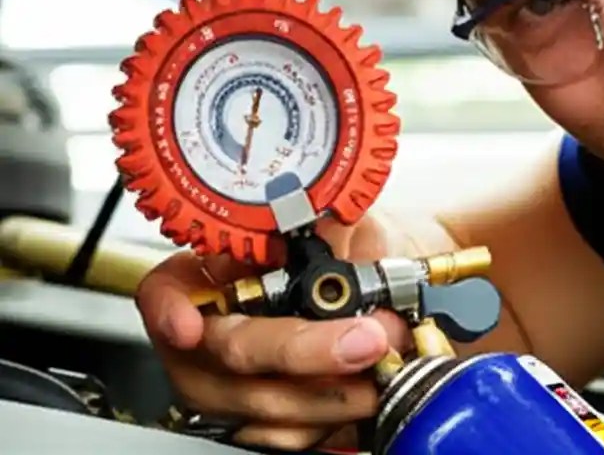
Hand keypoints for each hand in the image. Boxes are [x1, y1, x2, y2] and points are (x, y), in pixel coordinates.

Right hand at [134, 217, 411, 450]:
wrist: (383, 290)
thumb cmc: (351, 249)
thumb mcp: (347, 224)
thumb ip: (341, 235)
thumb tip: (349, 253)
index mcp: (219, 267)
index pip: (166, 288)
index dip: (167, 309)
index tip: (187, 325)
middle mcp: (212, 329)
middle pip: (229, 352)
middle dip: (304, 351)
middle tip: (367, 339)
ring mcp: (228, 381)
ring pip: (255, 403)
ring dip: (328, 393)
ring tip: (383, 366)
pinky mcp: (259, 420)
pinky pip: (278, 435)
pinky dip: (326, 421)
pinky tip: (362, 394)